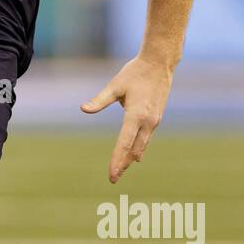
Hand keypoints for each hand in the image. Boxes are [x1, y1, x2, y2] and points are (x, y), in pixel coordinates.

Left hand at [80, 55, 173, 183]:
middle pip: (134, 150)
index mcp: (136, 116)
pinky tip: (134, 155)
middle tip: (113, 179)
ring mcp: (154, 121)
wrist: (160, 64)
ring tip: (121, 170)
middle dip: (123, 164)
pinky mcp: (157, 118)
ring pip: (142, 145)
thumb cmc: (135, 73)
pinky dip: (139, 148)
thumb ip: (100, 100)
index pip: (124, 143)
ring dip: (131, 158)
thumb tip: (83, 109)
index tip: (112, 174)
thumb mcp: (115, 86)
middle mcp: (148, 122)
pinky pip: (146, 138)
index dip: (117, 160)